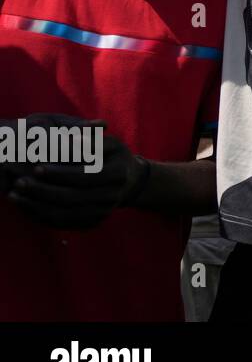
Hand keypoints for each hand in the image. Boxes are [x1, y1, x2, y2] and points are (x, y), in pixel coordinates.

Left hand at [5, 115, 144, 229]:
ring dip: (35, 206)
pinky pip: (60, 223)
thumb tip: (70, 138)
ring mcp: (101, 213)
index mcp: (118, 174)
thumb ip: (90, 138)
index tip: (36, 166)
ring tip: (14, 195)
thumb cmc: (112, 156)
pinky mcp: (90, 223)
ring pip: (63, 214)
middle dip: (42, 190)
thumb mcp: (109, 142)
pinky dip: (39, 216)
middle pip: (71, 198)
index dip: (60, 173)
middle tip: (19, 181)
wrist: (127, 181)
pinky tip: (24, 205)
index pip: (85, 176)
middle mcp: (111, 197)